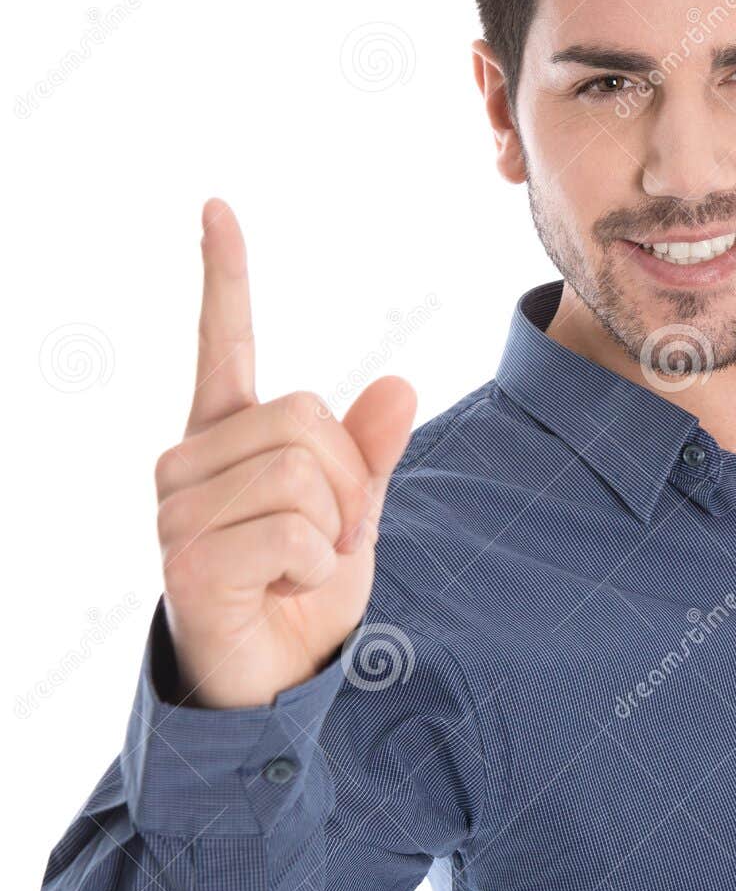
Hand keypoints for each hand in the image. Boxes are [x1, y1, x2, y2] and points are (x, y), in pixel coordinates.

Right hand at [154, 198, 415, 708]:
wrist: (274, 683)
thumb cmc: (301, 594)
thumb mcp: (354, 516)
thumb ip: (371, 455)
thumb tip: (399, 384)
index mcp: (227, 438)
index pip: (223, 344)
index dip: (224, 276)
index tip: (217, 207)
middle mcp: (189, 461)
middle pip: (307, 415)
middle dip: (351, 480)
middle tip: (334, 537)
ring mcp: (179, 509)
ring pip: (303, 472)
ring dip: (335, 531)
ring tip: (301, 568)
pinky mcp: (188, 559)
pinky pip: (294, 531)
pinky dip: (316, 566)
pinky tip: (282, 590)